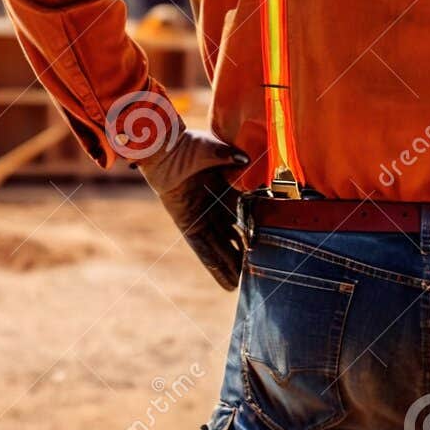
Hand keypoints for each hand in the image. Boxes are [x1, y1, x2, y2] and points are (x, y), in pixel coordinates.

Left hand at [137, 129, 248, 290]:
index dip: (253, 232)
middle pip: (231, 237)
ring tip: (242, 284)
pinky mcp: (186, 224)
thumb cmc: (190, 145)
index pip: (243, 217)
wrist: (165, 150)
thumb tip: (246, 159)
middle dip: (241, 255)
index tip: (264, 246)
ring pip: (219, 247)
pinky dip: (213, 265)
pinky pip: (202, 249)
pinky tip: (225, 280)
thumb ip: (232, 157)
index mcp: (224, 192)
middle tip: (255, 272)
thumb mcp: (217, 152)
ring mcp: (200, 217)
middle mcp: (213, 208)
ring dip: (229, 266)